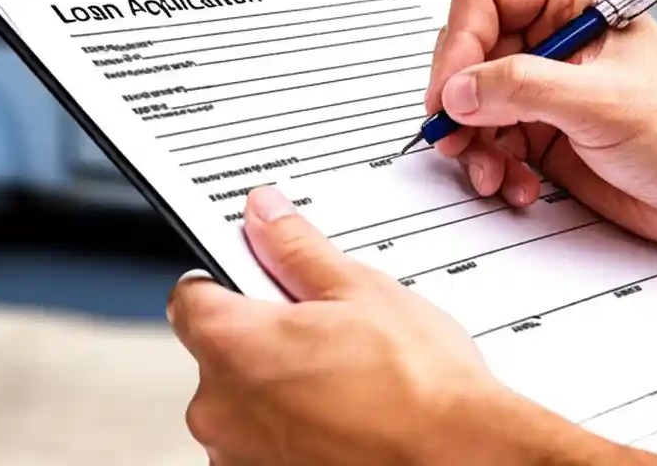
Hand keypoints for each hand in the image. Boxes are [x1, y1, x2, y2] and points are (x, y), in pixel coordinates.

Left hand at [168, 187, 654, 465]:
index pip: (193, 296)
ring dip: (281, 391)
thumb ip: (296, 249)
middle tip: (327, 331)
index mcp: (230, 345)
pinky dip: (297, 433)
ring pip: (247, 404)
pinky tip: (347, 421)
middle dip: (264, 339)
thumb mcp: (359, 291)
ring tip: (347, 381)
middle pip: (221, 354)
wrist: (463, 461)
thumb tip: (264, 215)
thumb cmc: (419, 388)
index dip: (230, 281)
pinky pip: (267, 447)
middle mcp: (218, 409)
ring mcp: (238, 458)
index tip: (264, 277)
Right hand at [426, 0, 656, 244]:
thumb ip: (522, 88)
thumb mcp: (600, 102)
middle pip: (469, 53)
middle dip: (460, 101)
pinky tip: (517, 183)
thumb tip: (460, 91)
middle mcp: (553, 36)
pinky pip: (490, 140)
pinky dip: (494, 166)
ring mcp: (545, 86)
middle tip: (456, 136)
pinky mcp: (542, 129)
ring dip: (475, 143)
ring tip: (492, 170)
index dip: (460, 44)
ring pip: (472, 102)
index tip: (451, 92)